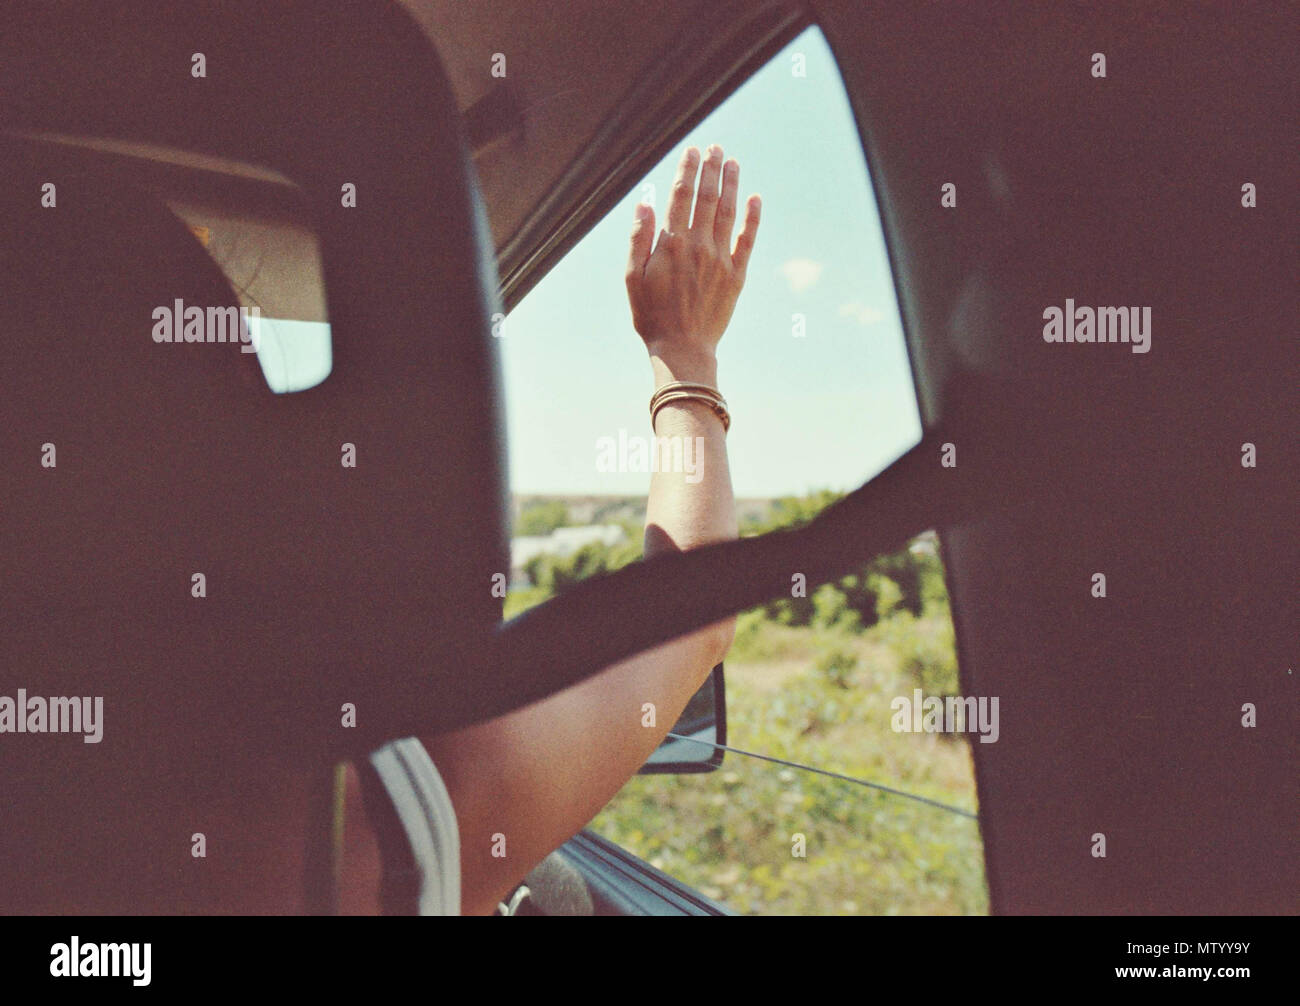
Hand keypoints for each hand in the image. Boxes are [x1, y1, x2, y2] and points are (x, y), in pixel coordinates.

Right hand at [625, 145, 759, 381]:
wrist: (683, 349)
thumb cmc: (652, 315)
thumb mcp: (632, 278)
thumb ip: (638, 239)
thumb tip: (644, 204)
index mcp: (671, 244)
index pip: (680, 196)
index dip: (687, 170)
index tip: (692, 150)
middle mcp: (698, 245)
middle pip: (707, 197)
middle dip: (711, 169)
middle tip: (715, 147)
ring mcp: (720, 259)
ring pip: (728, 212)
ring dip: (731, 184)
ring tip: (733, 162)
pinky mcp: (736, 275)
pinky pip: (748, 240)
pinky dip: (753, 217)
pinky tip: (755, 198)